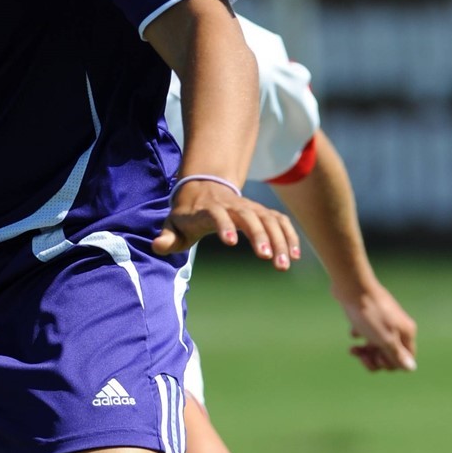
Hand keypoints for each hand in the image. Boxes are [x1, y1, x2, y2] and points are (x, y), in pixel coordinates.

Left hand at [153, 180, 300, 267]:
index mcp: (208, 209)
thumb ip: (167, 238)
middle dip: (260, 236)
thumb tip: (157, 246)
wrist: (202, 187)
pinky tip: (294, 255)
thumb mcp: (173, 225)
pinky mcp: (261, 212)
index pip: (217, 214)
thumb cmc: (187, 214)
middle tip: (268, 259)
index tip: (231, 243)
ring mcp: (249, 207)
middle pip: (249, 216)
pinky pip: (280, 221)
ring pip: (269, 219)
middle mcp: (232, 205)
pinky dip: (289, 235)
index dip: (224, 225)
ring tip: (284, 265)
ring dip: (280, 240)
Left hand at [334, 280, 417, 371]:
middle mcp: (398, 327)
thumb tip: (411, 368)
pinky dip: (359, 336)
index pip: (406, 359)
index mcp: (406, 333)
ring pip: (377, 345)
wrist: (351, 286)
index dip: (392, 365)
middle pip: (390, 354)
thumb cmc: (370, 314)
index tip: (378, 359)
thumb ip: (397, 355)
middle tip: (363, 355)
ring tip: (353, 350)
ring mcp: (384, 320)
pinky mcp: (369, 315)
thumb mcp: (385, 339)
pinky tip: (352, 332)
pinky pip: (366, 332)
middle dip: (376, 359)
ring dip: (365, 352)